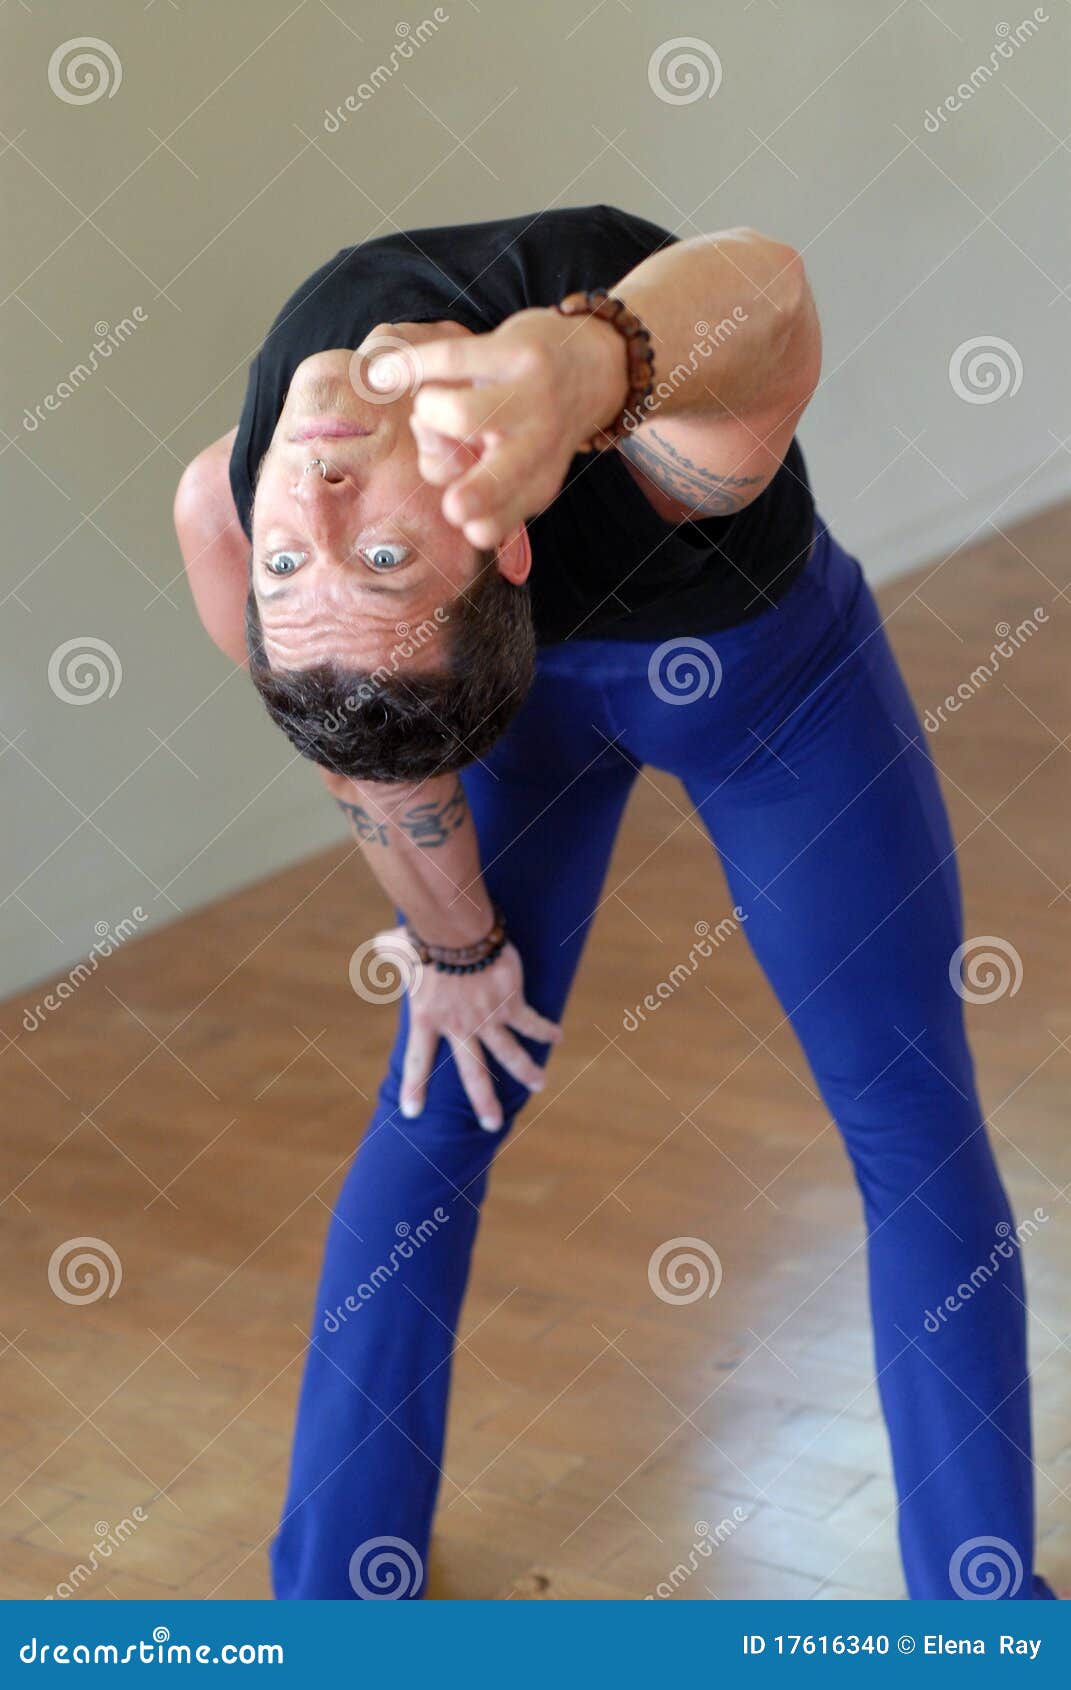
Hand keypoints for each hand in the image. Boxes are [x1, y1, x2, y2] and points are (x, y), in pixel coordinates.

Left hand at [370, 926, 562, 1130]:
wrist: (455, 931)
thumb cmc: (423, 936)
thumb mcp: (398, 948)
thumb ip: (389, 951)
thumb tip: (378, 943)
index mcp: (427, 1018)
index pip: (418, 1060)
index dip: (415, 1087)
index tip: (412, 1114)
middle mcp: (459, 1026)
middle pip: (473, 1073)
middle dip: (484, 1101)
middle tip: (492, 1125)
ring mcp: (488, 1018)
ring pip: (510, 1054)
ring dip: (526, 1071)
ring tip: (538, 1084)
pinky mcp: (511, 1003)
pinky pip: (531, 1022)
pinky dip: (545, 1029)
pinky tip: (557, 1035)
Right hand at [408, 307, 627, 546]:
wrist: (590, 361)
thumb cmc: (534, 420)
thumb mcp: (518, 463)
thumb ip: (471, 475)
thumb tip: (436, 459)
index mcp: (534, 483)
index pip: (498, 521)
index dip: (476, 525)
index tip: (462, 511)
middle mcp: (538, 445)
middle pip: (498, 476)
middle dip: (475, 495)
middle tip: (454, 506)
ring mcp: (531, 396)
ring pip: (461, 414)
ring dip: (429, 415)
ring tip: (433, 407)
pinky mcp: (519, 350)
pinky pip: (450, 358)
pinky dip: (408, 366)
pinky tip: (384, 376)